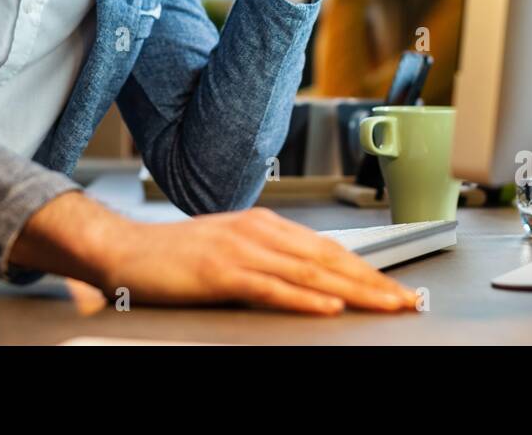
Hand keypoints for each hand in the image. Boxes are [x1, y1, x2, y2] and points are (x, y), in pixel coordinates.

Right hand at [11, 193, 419, 314]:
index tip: (395, 287)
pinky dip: (304, 299)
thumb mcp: (232, 248)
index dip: (366, 269)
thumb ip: (270, 259)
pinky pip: (272, 287)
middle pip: (329, 259)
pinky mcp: (223, 272)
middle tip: (405, 300)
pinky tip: (328, 307)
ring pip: (311, 273)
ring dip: (353, 291)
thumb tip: (310, 279)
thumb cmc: (175, 255)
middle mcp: (260, 231)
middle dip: (372, 281)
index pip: (329, 249)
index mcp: (266, 225)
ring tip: (384, 304)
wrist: (126, 250)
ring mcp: (242, 250)